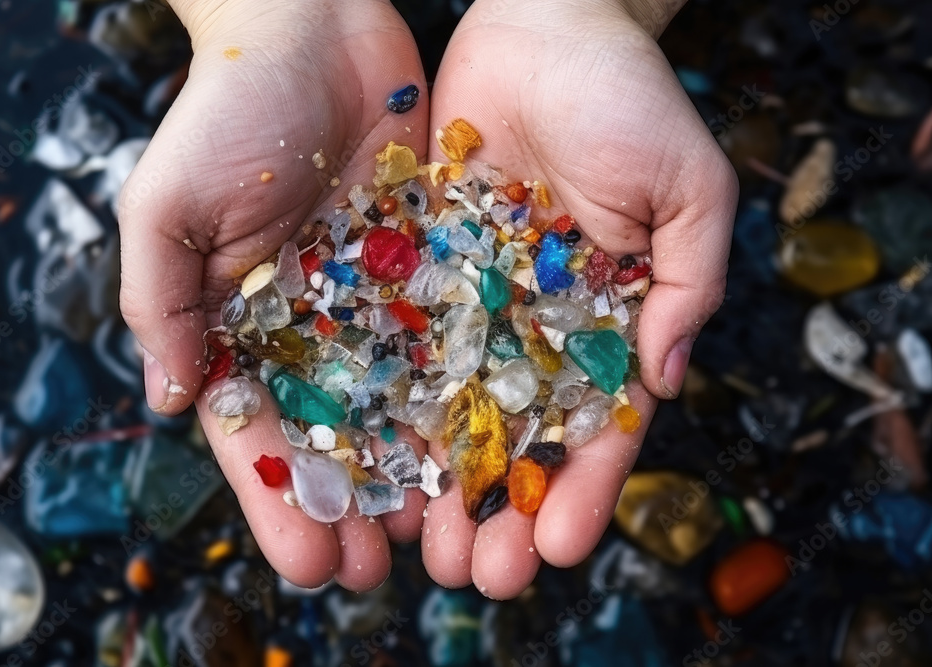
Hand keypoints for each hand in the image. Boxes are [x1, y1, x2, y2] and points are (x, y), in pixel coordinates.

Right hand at [117, 0, 428, 590]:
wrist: (313, 25)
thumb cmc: (228, 110)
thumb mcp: (168, 203)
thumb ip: (162, 301)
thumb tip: (166, 400)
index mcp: (243, 326)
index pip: (257, 435)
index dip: (280, 502)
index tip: (309, 562)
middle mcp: (315, 327)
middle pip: (334, 437)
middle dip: (354, 506)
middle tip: (382, 570)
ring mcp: (379, 302)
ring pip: (401, 406)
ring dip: (418, 474)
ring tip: (444, 534)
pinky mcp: (435, 268)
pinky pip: (454, 342)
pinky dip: (468, 398)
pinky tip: (490, 449)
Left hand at [420, 0, 737, 597]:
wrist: (542, 24)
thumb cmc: (629, 97)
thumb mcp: (688, 186)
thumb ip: (689, 282)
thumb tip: (665, 379)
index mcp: (607, 321)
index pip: (599, 427)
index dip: (583, 493)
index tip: (554, 551)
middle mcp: (536, 325)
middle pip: (518, 437)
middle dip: (498, 508)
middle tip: (472, 573)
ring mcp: (473, 302)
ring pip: (451, 410)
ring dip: (435, 483)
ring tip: (414, 546)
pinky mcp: (415, 268)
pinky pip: (397, 344)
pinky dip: (384, 405)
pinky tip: (367, 461)